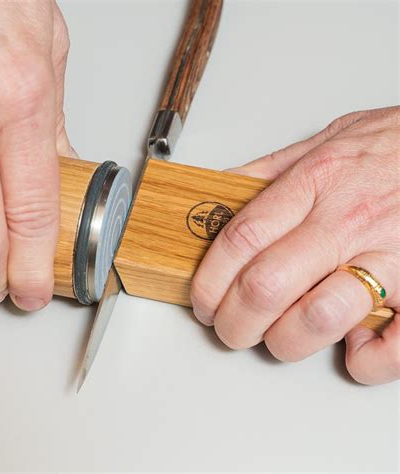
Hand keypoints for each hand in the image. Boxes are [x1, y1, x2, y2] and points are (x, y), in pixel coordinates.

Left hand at [191, 106, 398, 384]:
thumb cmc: (395, 146)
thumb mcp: (326, 140)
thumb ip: (269, 171)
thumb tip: (221, 191)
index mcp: (316, 182)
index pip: (242, 238)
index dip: (210, 279)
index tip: (202, 300)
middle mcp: (348, 220)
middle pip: (266, 285)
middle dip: (234, 321)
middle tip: (228, 327)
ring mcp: (391, 256)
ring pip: (320, 317)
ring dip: (285, 342)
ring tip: (277, 337)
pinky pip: (394, 345)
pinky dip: (365, 361)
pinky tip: (350, 347)